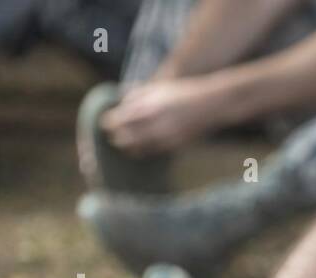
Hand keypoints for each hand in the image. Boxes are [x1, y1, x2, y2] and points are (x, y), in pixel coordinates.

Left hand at [100, 76, 222, 155]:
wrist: (208, 104)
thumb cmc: (180, 93)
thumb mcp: (155, 88)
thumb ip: (134, 96)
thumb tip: (120, 106)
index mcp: (144, 107)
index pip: (115, 121)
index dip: (108, 123)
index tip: (107, 123)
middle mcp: (152, 124)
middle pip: (123, 138)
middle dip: (116, 138)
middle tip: (115, 136)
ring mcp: (163, 137)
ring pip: (136, 149)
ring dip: (129, 148)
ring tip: (126, 144)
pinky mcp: (173, 146)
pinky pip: (152, 152)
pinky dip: (144, 151)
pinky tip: (142, 148)